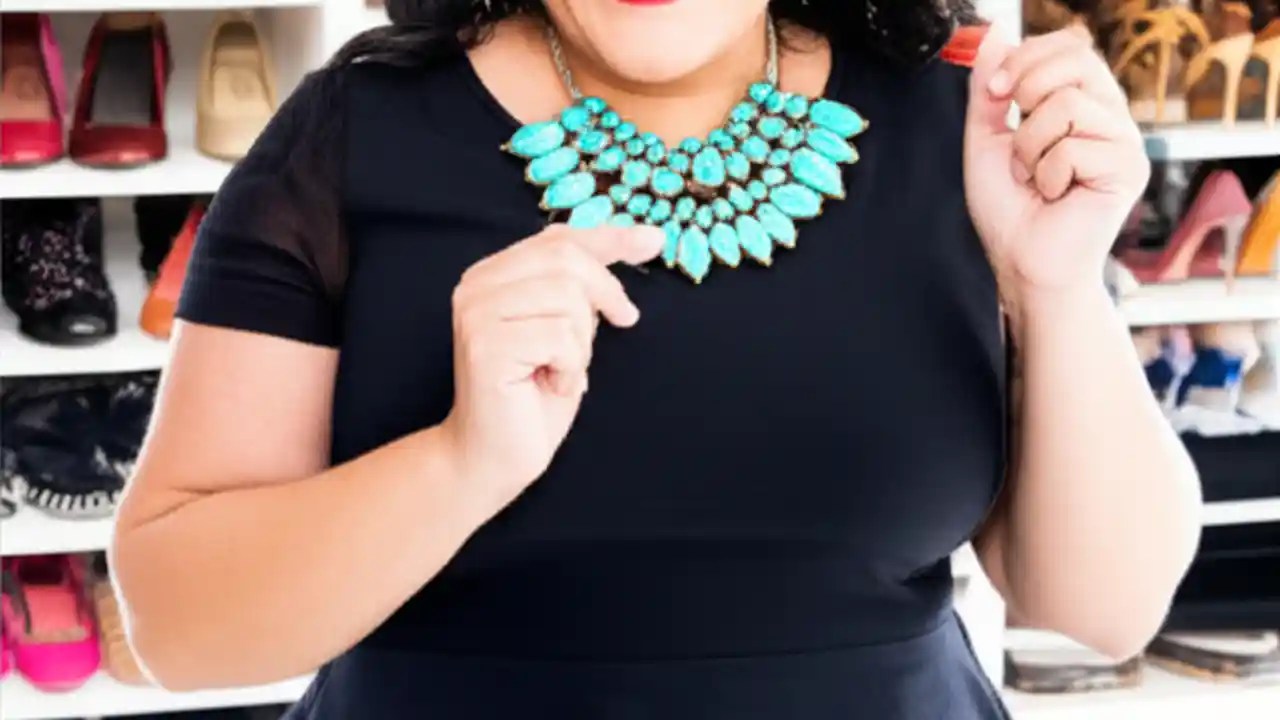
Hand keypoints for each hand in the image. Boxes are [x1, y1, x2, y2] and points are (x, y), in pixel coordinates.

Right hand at [442, 224, 663, 512]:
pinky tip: (550, 386)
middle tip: (622, 323)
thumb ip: (583, 286)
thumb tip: (642, 238)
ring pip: (568, 298)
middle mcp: (476, 286)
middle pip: (566, 259)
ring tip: (561, 370)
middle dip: (606, 293)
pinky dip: (571, 367)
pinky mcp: (486, 346)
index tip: (654, 239)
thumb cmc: (533, 398)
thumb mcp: (567, 329)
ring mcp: (477, 314)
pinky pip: (561, 337)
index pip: (558, 239)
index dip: (610, 238)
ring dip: (582, 343)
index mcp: (492, 275)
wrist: (493, 458)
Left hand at [964, 26, 1149, 310]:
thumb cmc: (1010, 212)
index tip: (994, 92)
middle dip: (1025, 91)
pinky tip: (1053, 197)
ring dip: (1029, 145)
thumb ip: (989, 91)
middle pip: (1077, 59)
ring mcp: (1124, 142)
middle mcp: (1111, 116)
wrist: (1024, 266)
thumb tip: (992, 36)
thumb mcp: (986, 141)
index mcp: (1084, 104)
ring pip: (1068, 103)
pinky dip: (1047, 174)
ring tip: (1033, 178)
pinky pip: (1075, 146)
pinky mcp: (1129, 169)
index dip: (1026, 58)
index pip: (1071, 46)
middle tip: (1012, 136)